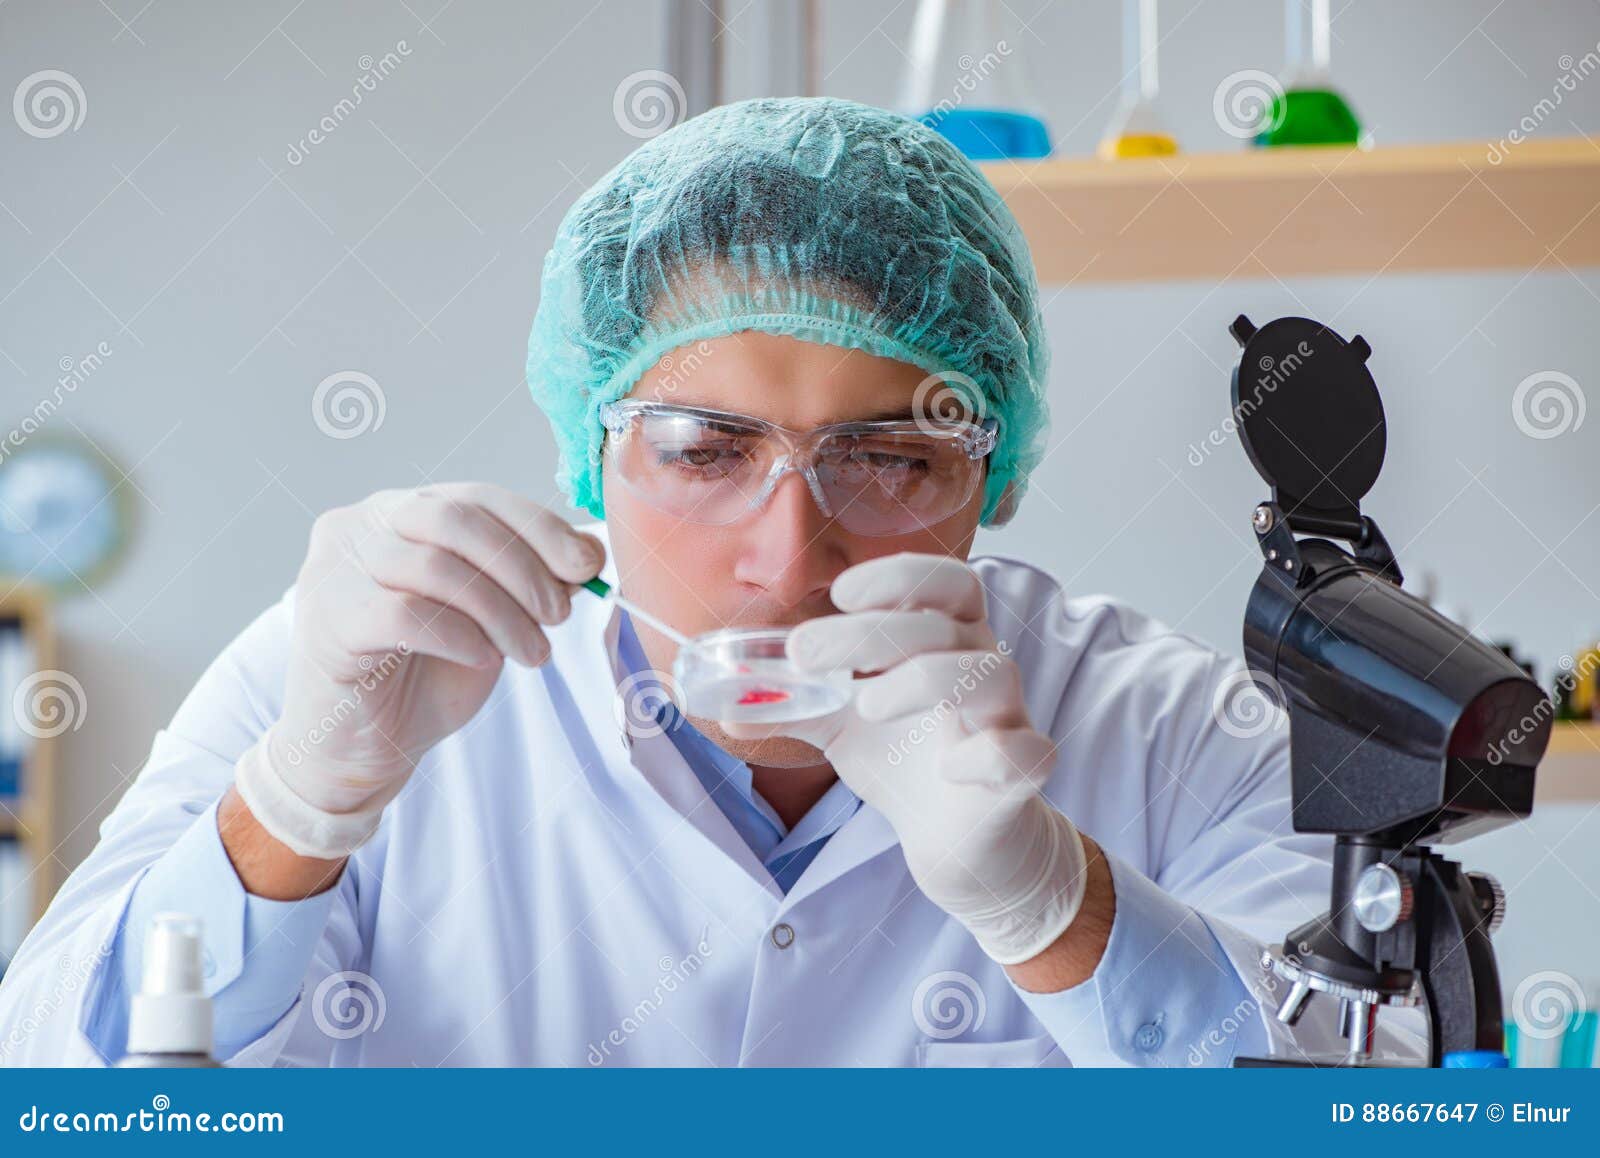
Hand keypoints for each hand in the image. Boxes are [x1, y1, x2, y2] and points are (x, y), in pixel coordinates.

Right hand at [235, 482, 602, 858]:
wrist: (363, 745)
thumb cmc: (426, 673)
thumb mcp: (494, 617)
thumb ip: (532, 578)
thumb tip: (589, 551)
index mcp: (401, 510)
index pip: (478, 497)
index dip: (540, 528)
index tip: (586, 566)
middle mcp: (361, 525)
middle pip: (457, 519)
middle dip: (523, 568)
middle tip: (558, 616)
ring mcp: (335, 568)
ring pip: (436, 566)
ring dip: (501, 613)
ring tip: (531, 653)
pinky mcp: (330, 619)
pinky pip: (406, 613)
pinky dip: (459, 635)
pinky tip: (482, 657)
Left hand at [773, 554, 1088, 964]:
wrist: (957, 840)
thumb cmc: (907, 761)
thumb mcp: (841, 727)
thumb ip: (793, 706)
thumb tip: (726, 705)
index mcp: (946, 640)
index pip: (944, 580)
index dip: (898, 575)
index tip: (840, 593)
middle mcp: (983, 667)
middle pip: (945, 623)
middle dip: (870, 632)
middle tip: (804, 654)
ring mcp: (1007, 718)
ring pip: (992, 672)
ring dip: (924, 679)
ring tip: (865, 706)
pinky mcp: (1022, 773)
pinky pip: (1027, 752)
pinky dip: (991, 754)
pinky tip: (950, 768)